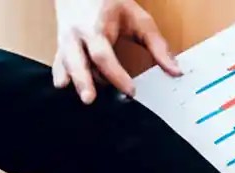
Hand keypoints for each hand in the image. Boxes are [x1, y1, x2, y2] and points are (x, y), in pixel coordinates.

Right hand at [52, 0, 180, 102]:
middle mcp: (76, 35)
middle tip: (89, 100)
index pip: (104, 55)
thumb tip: (175, 71)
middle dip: (83, 81)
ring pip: (65, 63)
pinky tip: (63, 87)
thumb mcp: (139, 20)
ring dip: (73, 80)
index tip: (131, 91)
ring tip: (83, 98)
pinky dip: (62, 76)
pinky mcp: (61, 47)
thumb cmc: (111, 3)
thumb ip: (158, 46)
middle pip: (76, 60)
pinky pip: (59, 63)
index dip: (116, 75)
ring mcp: (65, 41)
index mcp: (95, 27)